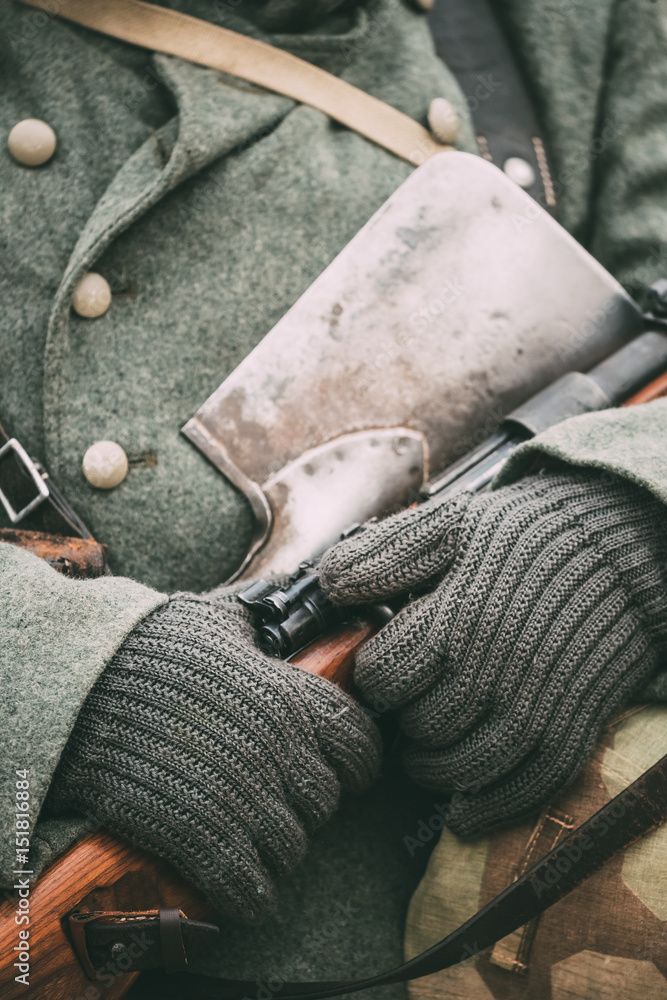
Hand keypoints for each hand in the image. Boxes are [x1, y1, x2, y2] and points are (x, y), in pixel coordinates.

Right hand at [48, 588, 379, 919]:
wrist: (83, 683)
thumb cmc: (151, 643)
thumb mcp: (219, 617)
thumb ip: (266, 615)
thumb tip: (294, 594)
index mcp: (289, 694)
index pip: (360, 743)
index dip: (358, 760)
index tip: (347, 767)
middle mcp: (279, 748)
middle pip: (327, 800)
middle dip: (309, 804)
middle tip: (283, 798)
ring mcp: (242, 796)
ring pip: (294, 848)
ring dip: (278, 849)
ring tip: (256, 840)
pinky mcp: (200, 836)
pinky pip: (250, 888)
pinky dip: (254, 898)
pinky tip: (248, 893)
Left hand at [319, 468, 666, 835]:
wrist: (619, 546)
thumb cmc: (528, 534)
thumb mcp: (451, 523)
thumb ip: (386, 552)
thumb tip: (328, 581)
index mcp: (458, 620)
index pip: (383, 677)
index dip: (371, 675)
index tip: (379, 666)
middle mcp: (496, 672)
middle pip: (420, 726)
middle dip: (401, 718)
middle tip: (405, 703)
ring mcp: (538, 707)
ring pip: (463, 768)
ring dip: (431, 768)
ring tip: (422, 749)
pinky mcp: (573, 729)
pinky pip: (525, 789)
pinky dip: (489, 807)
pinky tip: (463, 808)